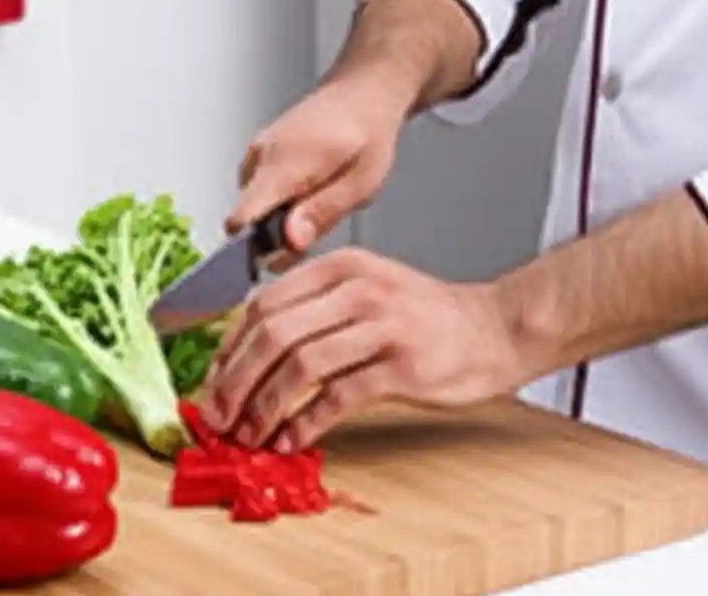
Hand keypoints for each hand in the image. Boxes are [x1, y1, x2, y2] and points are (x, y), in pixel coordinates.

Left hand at [199, 248, 541, 452]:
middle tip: (217, 414)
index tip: (211, 380)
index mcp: (338, 268)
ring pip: (300, 366)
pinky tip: (290, 439)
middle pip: (273, 334)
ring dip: (264, 407)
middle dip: (235, 380)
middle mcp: (357, 290)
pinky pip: (338, 397)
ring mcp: (382, 326)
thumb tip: (245, 351)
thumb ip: (310, 310)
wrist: (496, 328)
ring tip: (248, 434)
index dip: (228, 347)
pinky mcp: (403, 367)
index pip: (262, 303)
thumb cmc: (424, 317)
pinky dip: (306, 423)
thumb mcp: (363, 291)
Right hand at [226, 64, 418, 257]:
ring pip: (254, 207)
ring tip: (317, 200)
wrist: (362, 92)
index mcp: (284, 164)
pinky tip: (306, 189)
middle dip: (276, 236)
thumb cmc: (367, 134)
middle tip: (318, 225)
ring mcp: (255, 153)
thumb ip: (323, 212)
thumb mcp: (361, 181)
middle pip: (249, 218)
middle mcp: (260, 157)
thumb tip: (290, 241)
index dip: (251, 247)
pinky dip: (277, 201)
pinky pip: (257, 191)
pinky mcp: (256, 154)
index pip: (243, 216)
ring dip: (279, 218)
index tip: (273, 260)